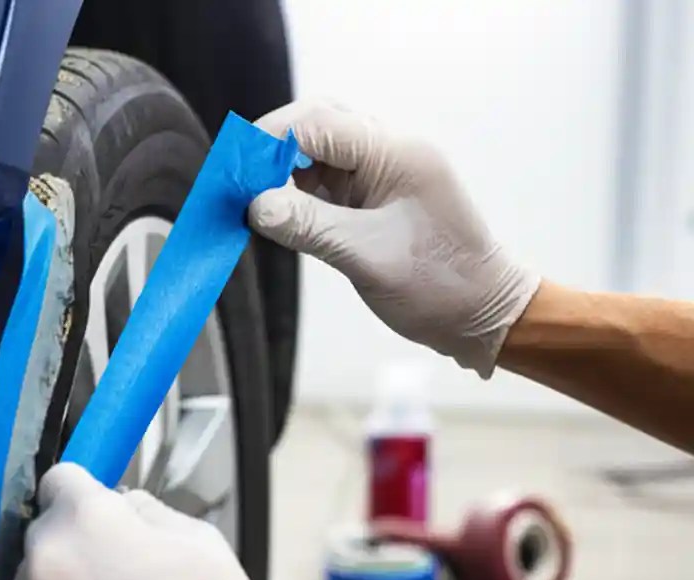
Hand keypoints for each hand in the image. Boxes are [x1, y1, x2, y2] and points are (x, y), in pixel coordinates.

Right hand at [249, 99, 540, 377]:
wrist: (484, 316)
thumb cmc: (440, 288)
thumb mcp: (367, 259)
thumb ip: (308, 226)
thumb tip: (253, 206)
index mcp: (396, 155)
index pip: (318, 122)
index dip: (267, 142)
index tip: (234, 177)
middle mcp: (389, 153)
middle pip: (314, 125)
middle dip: (268, 149)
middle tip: (235, 184)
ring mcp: (380, 174)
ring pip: (315, 151)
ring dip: (278, 171)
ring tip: (248, 202)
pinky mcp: (372, 197)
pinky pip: (322, 180)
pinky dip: (293, 192)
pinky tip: (274, 214)